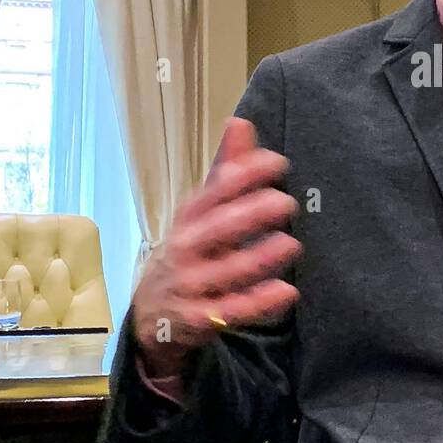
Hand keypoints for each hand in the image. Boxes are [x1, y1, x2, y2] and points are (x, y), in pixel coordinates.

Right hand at [132, 117, 302, 378]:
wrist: (151, 316)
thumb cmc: (188, 252)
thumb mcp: (199, 213)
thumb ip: (225, 172)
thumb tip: (240, 123)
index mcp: (188, 218)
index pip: (214, 192)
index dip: (244, 175)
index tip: (277, 163)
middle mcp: (185, 249)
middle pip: (218, 228)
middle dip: (251, 214)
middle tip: (286, 204)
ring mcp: (190, 286)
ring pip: (227, 272)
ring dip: (259, 259)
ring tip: (291, 245)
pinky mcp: (199, 320)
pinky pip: (231, 312)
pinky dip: (258, 303)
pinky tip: (286, 292)